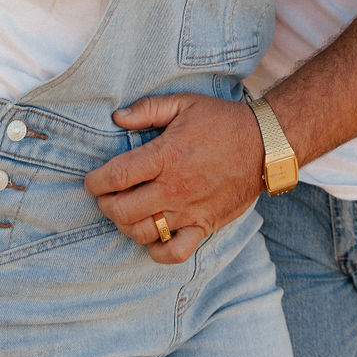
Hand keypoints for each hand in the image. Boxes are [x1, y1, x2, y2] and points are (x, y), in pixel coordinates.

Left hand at [84, 94, 263, 263]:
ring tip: (126, 212)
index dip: (96, 182)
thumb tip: (117, 118)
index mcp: (166, 156)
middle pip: (123, 210)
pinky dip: (157, 251)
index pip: (118, 176)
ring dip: (125, 225)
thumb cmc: (222, 121)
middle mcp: (174, 188)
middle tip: (106, 196)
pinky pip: (174, 253)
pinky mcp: (204, 226)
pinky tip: (152, 236)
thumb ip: (148, 109)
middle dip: (106, 205)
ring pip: (142, 233)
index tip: (92, 181)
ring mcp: (189, 211)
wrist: (264, 144)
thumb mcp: (184, 103)